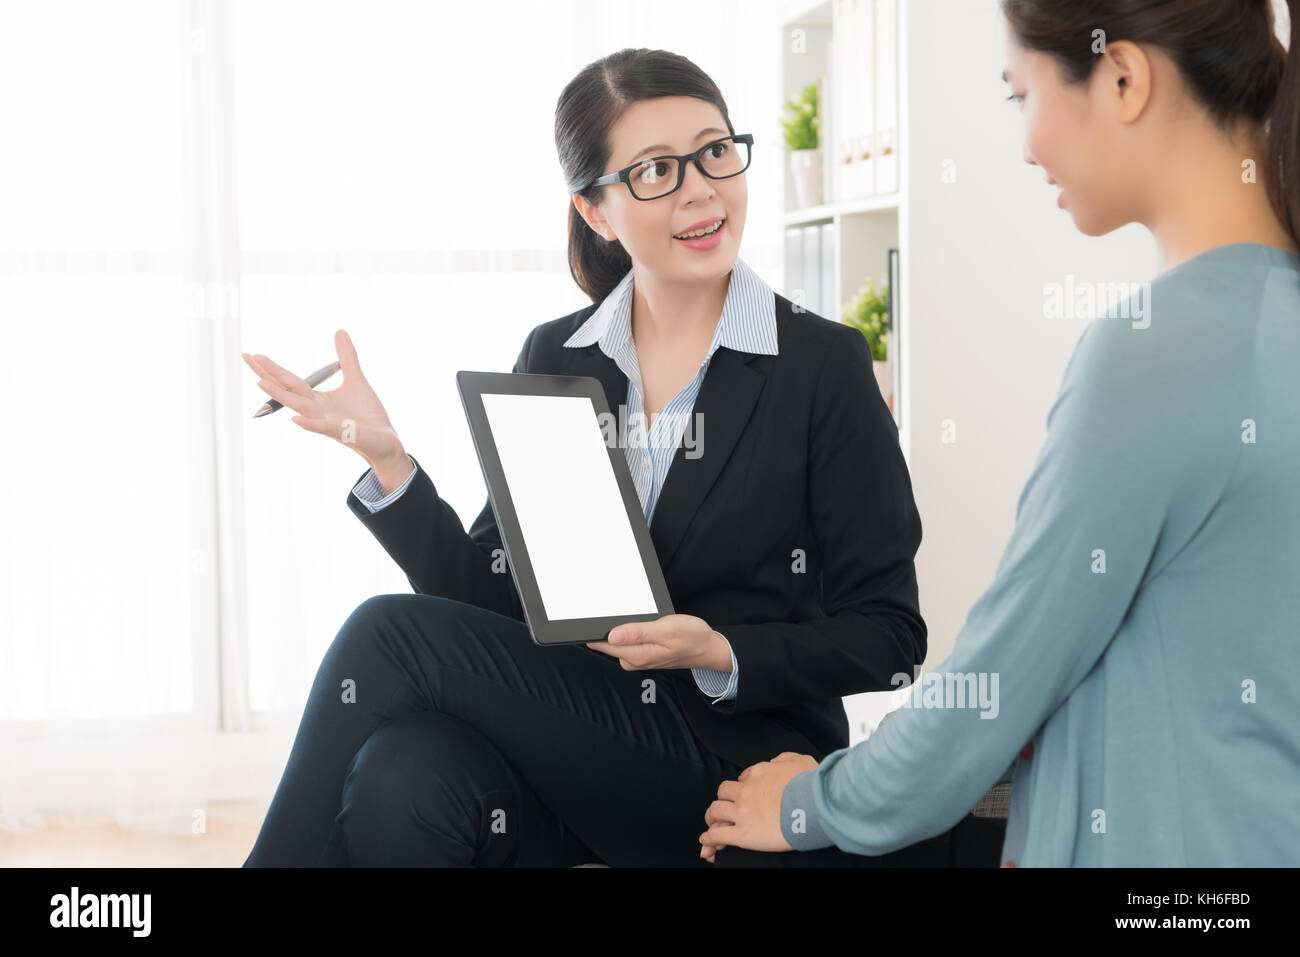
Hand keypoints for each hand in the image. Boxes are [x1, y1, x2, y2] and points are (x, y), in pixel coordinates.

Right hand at [242, 330, 402, 466]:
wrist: (386, 441)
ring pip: (300, 408)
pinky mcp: (344, 433)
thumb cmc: (368, 415)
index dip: (272, 368)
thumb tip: (340, 331)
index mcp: (318, 399)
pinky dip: (310, 424)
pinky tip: (296, 419)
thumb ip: (347, 358)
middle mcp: (317, 411)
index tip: (252, 354)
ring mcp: (328, 423)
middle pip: (288, 390)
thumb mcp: (356, 380)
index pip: (290, 381)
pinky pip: (325, 428)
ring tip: (260, 382)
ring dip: (281, 395)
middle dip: (268, 375)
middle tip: (247, 358)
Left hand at [585, 614, 729, 671]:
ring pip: (616, 641)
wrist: (708, 648)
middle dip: (606, 626)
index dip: (594, 630)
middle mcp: (633, 660)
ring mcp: (637, 658)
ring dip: (618, 627)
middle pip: (606, 642)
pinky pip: (626, 641)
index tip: (589, 615)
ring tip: (629, 613)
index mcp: (637, 655)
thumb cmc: (691, 638)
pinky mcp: (641, 654)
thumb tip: (612, 635)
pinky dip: (627, 631)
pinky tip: (636, 622)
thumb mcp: (666, 630)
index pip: (602, 644)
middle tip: (612, 607)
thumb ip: (638, 633)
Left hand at [698, 752, 818, 862]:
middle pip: (723, 792)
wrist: (816, 806)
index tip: (745, 795)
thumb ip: (787, 759)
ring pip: (715, 811)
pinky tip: (707, 842)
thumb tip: (777, 762)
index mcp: (759, 773)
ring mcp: (742, 811)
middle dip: (723, 800)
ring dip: (712, 817)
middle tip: (726, 809)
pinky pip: (717, 835)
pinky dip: (709, 838)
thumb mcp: (803, 761)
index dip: (742, 788)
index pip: (743, 779)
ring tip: (713, 824)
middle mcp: (746, 790)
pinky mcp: (742, 833)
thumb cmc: (814, 786)